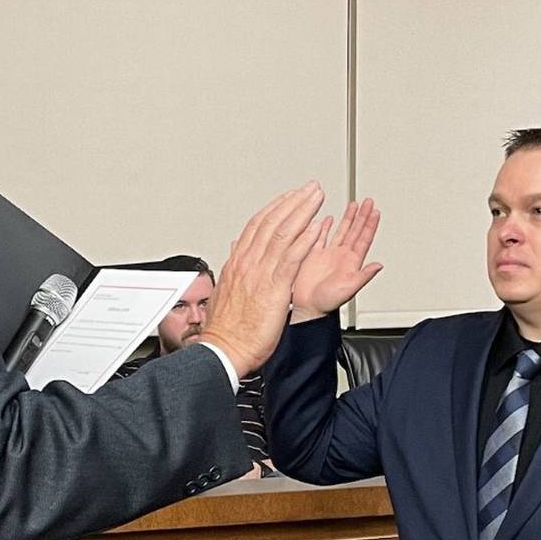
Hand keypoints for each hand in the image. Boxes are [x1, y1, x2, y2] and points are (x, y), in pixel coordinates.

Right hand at [199, 183, 325, 377]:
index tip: (289, 197)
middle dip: (293, 202)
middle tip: (309, 188)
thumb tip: (234, 253)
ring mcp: (261, 273)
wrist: (224, 350)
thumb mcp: (225, 292)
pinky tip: (317, 227)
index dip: (276, 208)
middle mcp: (248, 262)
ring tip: (317, 197)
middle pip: (272, 222)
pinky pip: (292, 257)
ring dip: (303, 212)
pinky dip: (305, 239)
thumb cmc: (226, 330)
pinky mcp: (274, 287)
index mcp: (238, 263)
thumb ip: (233, 270)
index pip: (258, 226)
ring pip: (283, 233)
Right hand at [291, 197, 382, 321]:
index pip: (364, 238)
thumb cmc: (327, 302)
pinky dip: (326, 227)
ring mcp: (327, 255)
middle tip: (369, 202)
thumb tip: (378, 265)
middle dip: (362, 215)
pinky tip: (328, 218)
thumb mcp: (349, 288)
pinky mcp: (313, 255)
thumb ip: (364, 275)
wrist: (307, 307)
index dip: (370, 224)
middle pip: (355, 230)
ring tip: (353, 205)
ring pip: (341, 231)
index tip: (375, 211)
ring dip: (347, 218)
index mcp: (351, 262)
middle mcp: (341, 256)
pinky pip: (321, 237)